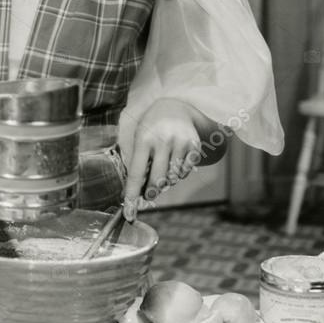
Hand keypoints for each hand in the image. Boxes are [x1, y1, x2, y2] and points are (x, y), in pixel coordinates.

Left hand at [122, 99, 202, 219]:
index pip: (136, 174)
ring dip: (167, 180)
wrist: (174, 108)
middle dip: (152, 192)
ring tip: (163, 166)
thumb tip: (140, 195)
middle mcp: (163, 141)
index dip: (132, 196)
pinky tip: (175, 161)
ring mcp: (180, 143)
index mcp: (143, 140)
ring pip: (173, 178)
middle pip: (157, 181)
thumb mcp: (139, 140)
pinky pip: (185, 172)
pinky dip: (179, 173)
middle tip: (149, 193)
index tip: (129, 214)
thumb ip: (139, 165)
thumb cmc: (150, 129)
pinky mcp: (194, 147)